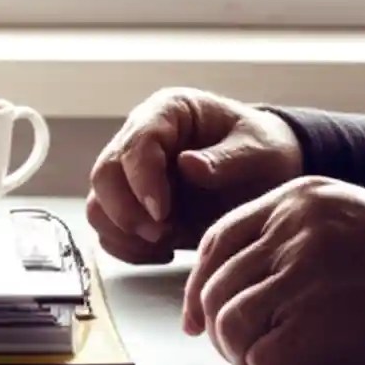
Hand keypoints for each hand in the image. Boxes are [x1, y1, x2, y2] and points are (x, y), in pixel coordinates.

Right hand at [87, 88, 302, 264]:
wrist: (265, 175)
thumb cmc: (263, 152)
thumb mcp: (259, 151)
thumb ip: (227, 159)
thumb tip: (187, 165)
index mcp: (167, 113)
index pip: (135, 143)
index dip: (142, 179)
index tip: (163, 212)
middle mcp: (137, 139)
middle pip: (104, 175)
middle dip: (127, 211)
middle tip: (163, 234)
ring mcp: (129, 174)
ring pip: (98, 205)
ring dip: (126, 232)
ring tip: (167, 242)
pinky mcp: (130, 205)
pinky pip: (109, 230)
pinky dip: (128, 248)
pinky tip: (164, 250)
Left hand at [183, 176, 364, 364]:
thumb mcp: (347, 228)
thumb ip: (289, 244)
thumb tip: (214, 299)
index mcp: (301, 198)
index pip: (218, 240)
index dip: (200, 285)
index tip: (197, 317)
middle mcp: (298, 227)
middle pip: (217, 285)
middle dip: (220, 329)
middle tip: (244, 354)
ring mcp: (308, 270)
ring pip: (231, 324)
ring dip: (244, 357)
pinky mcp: (321, 320)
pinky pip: (263, 361)